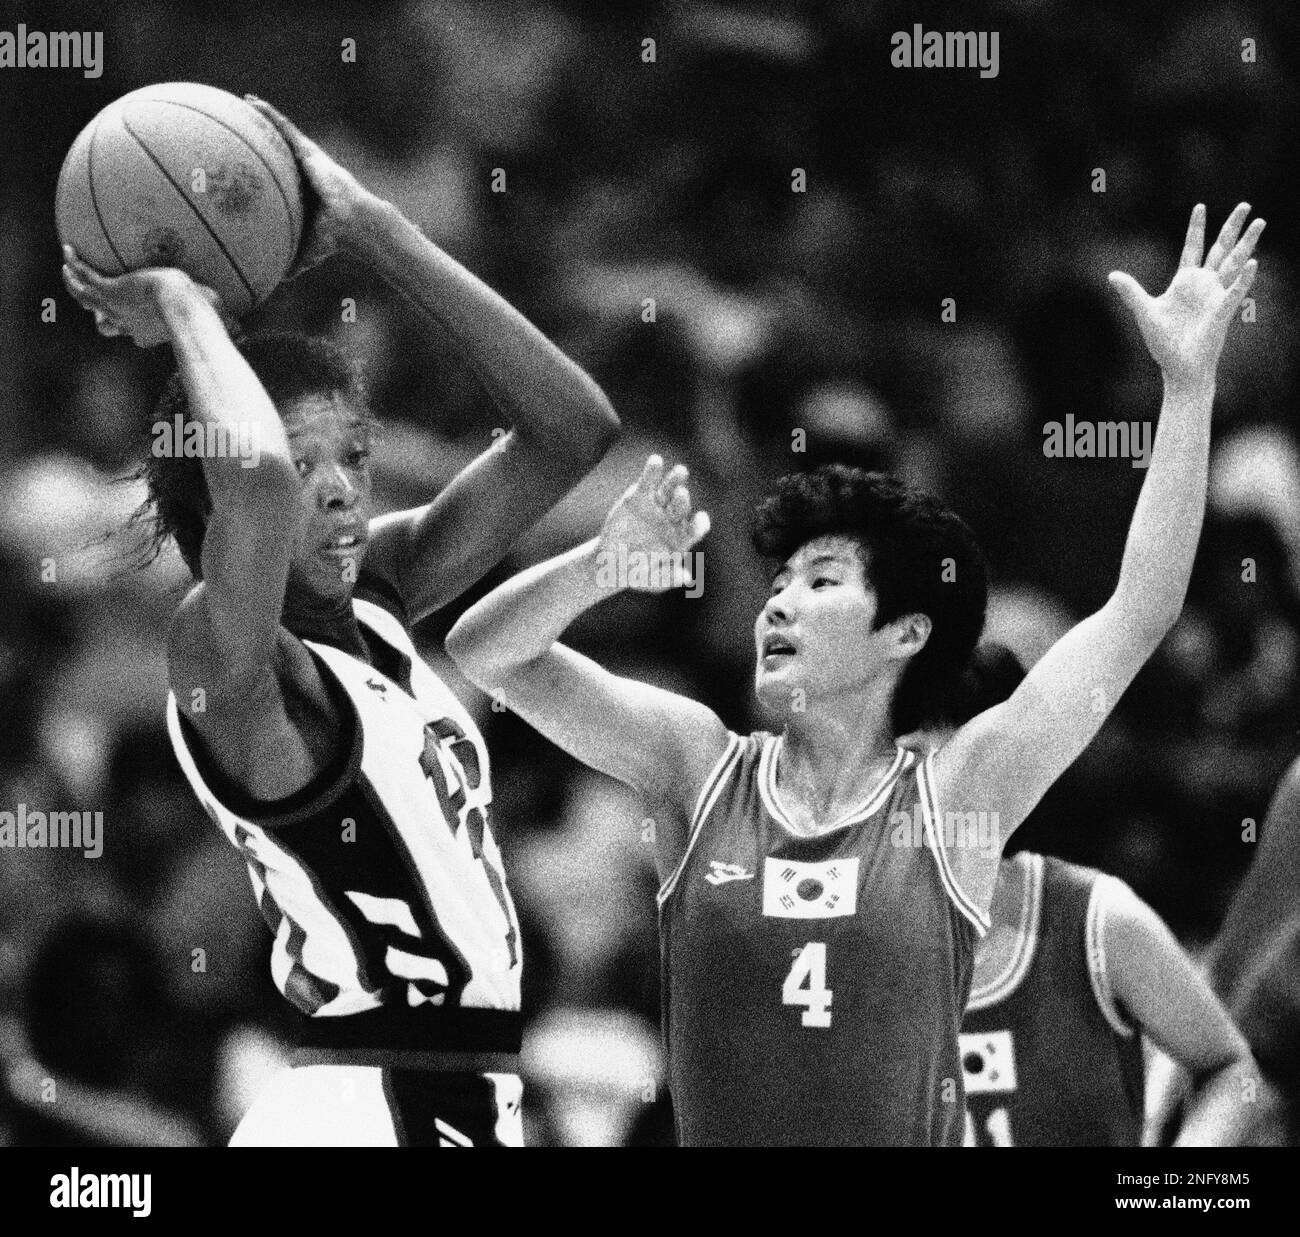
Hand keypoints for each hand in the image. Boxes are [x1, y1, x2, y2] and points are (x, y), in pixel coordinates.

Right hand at [61, 245, 225, 347]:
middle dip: (98, 315)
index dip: (129, 330)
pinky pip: (84, 276)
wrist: (183, 306)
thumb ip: (224, 321)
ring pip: (83, 297)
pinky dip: (74, 265)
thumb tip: (243, 329)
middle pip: (104, 323)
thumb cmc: (203, 314)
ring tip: (68, 269)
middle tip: (94, 308)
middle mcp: (127, 322)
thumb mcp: (213, 314)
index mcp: (148, 331)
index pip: (132, 333)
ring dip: (74, 284)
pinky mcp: (109, 290)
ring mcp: (115, 306)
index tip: (130, 329)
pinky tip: (69, 249)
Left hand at [244, 95, 375, 277]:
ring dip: (263, 119)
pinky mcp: (309, 151)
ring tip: (243, 105)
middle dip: (260, 139)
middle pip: (277, 152)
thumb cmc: (334, 240)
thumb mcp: (306, 252)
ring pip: (280, 134)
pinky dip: (269, 115)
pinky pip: (284, 128)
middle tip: (237, 129)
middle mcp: (303, 172)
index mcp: (302, 193)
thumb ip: (290, 262)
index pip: (279, 178)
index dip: (263, 169)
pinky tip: (252, 103)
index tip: (243, 164)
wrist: (352, 224)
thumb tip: (273, 282)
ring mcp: (307, 159)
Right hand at [597, 455, 710, 591]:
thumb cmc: (636, 574)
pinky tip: (656, 461)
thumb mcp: (650, 581)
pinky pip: (648, 481)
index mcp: (682, 538)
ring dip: (676, 480)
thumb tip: (686, 578)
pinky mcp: (640, 495)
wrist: (611, 562)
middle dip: (682, 501)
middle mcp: (673, 519)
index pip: (696, 529)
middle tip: (681, 495)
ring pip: (669, 490)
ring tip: (681, 471)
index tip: (699, 521)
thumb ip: (666, 578)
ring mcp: (658, 505)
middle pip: (682, 507)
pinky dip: (652, 471)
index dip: (699, 524)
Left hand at [1109, 203, 1263, 386]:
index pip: (1192, 248)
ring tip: (1260, 221)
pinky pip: (1235, 291)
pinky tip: (1252, 262)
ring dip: (1247, 243)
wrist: (1178, 368)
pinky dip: (1244, 277)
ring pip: (1234, 263)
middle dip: (1231, 227)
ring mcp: (1216, 296)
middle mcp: (1204, 285)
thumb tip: (1112, 275)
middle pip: (1220, 249)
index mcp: (1185, 282)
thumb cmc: (1164, 343)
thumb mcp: (1144, 312)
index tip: (1200, 206)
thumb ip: (1131, 292)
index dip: (1196, 228)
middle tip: (1245, 204)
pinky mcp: (1222, 311)